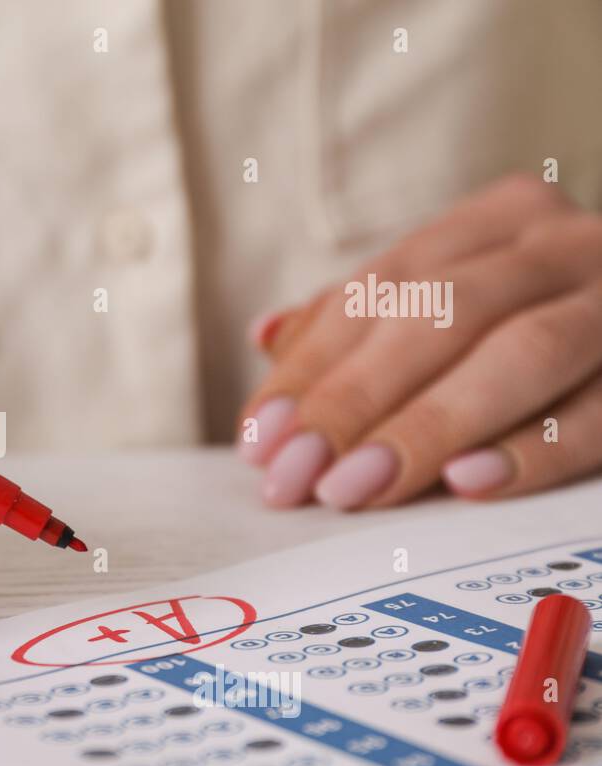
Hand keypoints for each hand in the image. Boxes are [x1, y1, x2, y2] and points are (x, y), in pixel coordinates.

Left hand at [237, 174, 601, 508]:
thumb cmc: (542, 316)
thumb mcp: (457, 296)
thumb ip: (367, 318)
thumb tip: (267, 337)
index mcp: (497, 222)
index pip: (380, 290)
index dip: (312, 366)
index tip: (261, 437)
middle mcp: (560, 246)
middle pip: (440, 314)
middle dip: (355, 400)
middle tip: (296, 476)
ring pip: (519, 351)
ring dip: (429, 425)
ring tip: (359, 487)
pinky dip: (537, 444)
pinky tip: (472, 482)